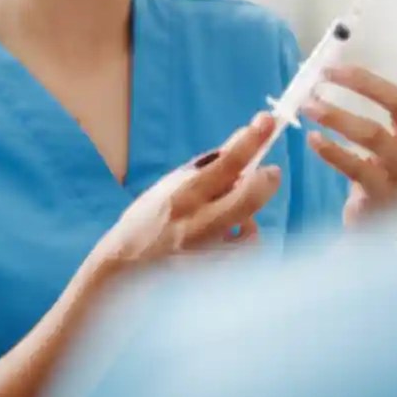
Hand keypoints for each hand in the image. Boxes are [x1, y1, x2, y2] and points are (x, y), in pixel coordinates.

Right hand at [93, 113, 281, 270]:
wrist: (125, 269)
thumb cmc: (146, 222)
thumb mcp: (168, 186)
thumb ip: (203, 172)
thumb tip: (239, 148)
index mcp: (184, 195)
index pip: (226, 163)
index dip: (251, 140)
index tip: (266, 121)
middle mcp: (197, 223)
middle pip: (249, 197)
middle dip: (266, 181)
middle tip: (271, 172)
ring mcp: (207, 252)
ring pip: (251, 230)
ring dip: (250, 218)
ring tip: (238, 219)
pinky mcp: (214, 274)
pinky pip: (244, 254)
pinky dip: (242, 243)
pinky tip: (229, 241)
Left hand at [301, 65, 396, 227]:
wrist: (376, 234)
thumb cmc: (373, 181)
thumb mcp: (377, 149)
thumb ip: (361, 117)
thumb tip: (323, 80)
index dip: (367, 80)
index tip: (332, 69)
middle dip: (359, 87)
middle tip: (319, 82)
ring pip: (373, 135)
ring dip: (338, 116)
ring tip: (309, 107)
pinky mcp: (382, 196)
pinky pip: (356, 166)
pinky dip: (332, 150)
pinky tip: (313, 140)